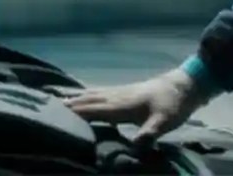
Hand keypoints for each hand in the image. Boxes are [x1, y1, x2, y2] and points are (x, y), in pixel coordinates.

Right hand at [61, 68, 211, 146]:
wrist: (185, 85)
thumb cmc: (174, 105)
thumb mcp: (165, 122)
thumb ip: (149, 134)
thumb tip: (135, 148)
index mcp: (122, 105)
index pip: (94, 109)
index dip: (76, 112)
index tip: (56, 114)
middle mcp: (117, 96)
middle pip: (88, 100)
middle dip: (69, 103)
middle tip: (47, 105)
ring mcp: (121, 92)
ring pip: (93, 94)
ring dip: (76, 97)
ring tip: (57, 99)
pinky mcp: (126, 91)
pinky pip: (101, 92)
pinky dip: (88, 93)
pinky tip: (85, 94)